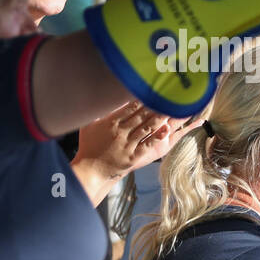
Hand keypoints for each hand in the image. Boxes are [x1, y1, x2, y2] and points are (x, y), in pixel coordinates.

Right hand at [75, 101, 204, 179]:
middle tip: (168, 95)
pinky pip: (147, 145)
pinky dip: (157, 137)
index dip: (142, 98)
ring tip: (171, 108)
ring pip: (146, 129)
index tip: (152, 90)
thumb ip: (98, 110)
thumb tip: (104, 94)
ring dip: (159, 118)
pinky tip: (167, 130)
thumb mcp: (89, 124)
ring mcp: (127, 145)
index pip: (129, 107)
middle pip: (141, 116)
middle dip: (155, 105)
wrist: (90, 170)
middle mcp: (120, 133)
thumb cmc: (89, 145)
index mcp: (110, 123)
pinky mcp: (133, 157)